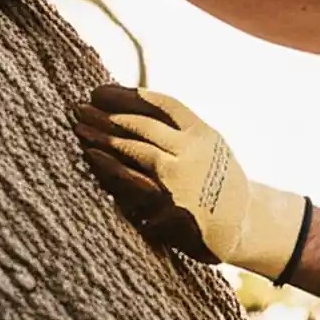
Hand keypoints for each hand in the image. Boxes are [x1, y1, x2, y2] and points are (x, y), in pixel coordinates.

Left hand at [73, 84, 312, 282]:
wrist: (242, 228)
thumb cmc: (214, 185)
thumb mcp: (207, 149)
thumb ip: (177, 133)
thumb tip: (129, 109)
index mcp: (202, 134)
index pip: (162, 105)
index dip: (128, 96)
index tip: (100, 91)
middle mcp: (193, 152)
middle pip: (143, 125)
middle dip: (107, 114)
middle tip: (79, 106)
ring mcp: (181, 180)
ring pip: (135, 149)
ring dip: (103, 136)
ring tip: (78, 125)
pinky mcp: (169, 207)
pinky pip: (133, 183)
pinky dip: (110, 168)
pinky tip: (91, 156)